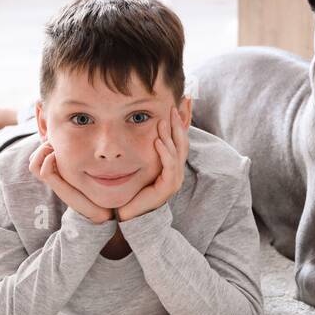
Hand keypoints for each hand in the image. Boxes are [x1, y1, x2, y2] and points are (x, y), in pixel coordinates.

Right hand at [28, 140, 113, 224]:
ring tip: (55, 146)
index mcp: (56, 171)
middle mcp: (52, 177)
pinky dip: (48, 159)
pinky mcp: (59, 188)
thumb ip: (79, 156)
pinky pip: (44, 172)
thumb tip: (81, 136)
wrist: (99, 208)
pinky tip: (59, 155)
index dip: (43, 144)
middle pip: (33, 159)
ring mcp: (54, 183)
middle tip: (55, 140)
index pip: (37, 156)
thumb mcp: (85, 168)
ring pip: (33, 164)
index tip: (57, 137)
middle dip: (42, 145)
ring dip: (42, 150)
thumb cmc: (94, 187)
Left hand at [116, 106, 187, 222]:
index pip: (181, 138)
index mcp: (172, 163)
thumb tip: (142, 126)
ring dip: (170, 135)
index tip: (183, 102)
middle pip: (183, 141)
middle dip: (180, 122)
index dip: (184, 120)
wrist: (130, 212)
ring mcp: (175, 178)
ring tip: (163, 120)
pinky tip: (159, 141)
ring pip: (177, 152)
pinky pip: (169, 166)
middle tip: (175, 106)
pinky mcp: (169, 186)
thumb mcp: (141, 162)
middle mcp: (177, 169)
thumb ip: (146, 148)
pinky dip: (165, 152)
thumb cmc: (134, 187)